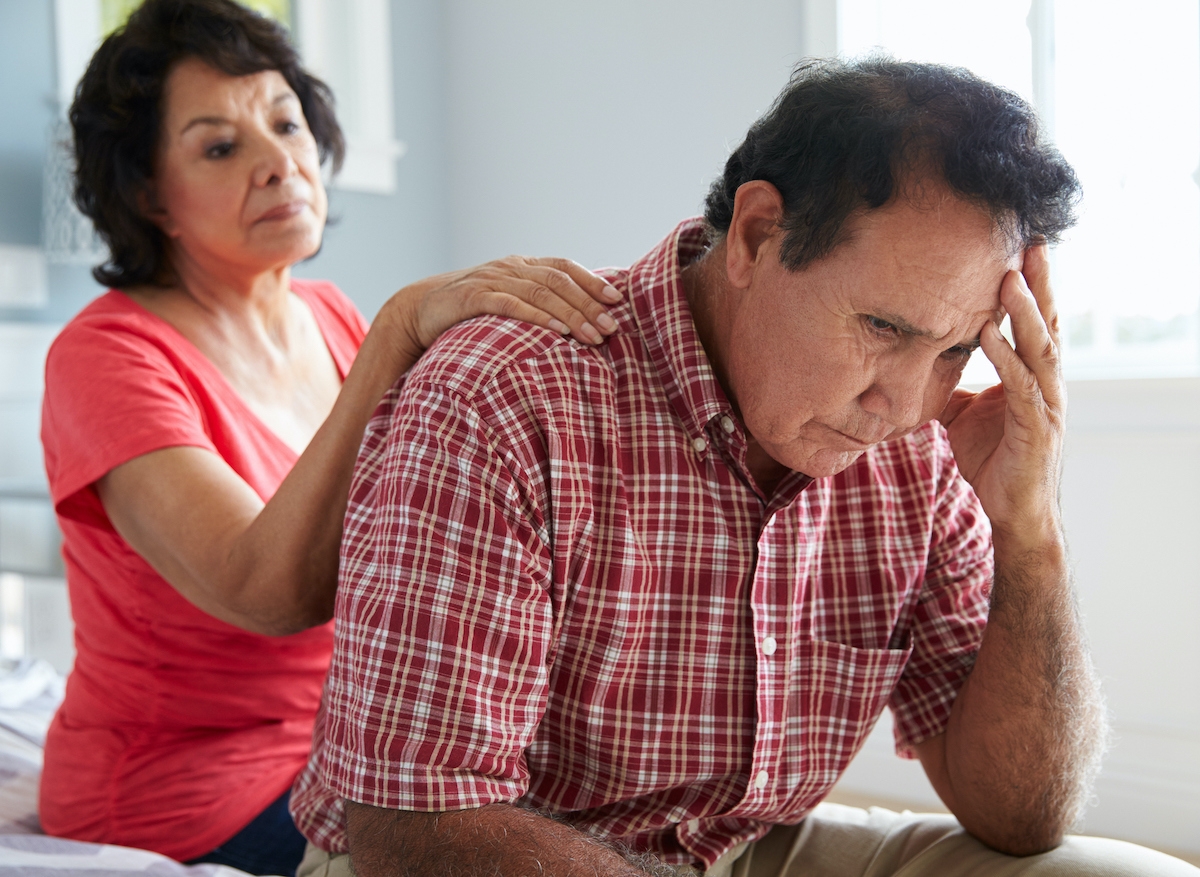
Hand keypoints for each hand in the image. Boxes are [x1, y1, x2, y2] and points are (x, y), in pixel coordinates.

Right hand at [396, 256, 621, 354]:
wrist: (417, 310)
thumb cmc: (467, 311)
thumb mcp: (504, 300)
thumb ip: (533, 303)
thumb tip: (574, 321)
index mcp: (521, 265)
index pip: (564, 266)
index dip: (592, 281)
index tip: (617, 300)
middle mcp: (510, 267)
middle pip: (558, 281)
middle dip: (588, 303)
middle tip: (612, 326)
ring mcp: (492, 280)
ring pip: (540, 293)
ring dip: (571, 315)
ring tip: (593, 336)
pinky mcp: (473, 298)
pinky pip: (511, 305)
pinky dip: (537, 317)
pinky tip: (557, 332)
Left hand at [938, 244, 1064, 544]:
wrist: (1012, 510)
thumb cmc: (993, 460)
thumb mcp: (961, 414)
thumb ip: (947, 385)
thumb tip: (912, 364)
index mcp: (1032, 375)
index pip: (1033, 321)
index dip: (1029, 286)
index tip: (1017, 246)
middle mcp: (1046, 383)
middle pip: (1045, 322)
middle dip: (1038, 283)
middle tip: (1030, 241)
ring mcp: (1046, 404)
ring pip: (1039, 348)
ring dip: (1024, 313)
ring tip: (1009, 280)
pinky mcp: (1036, 428)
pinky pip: (1020, 387)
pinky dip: (1006, 359)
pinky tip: (990, 337)